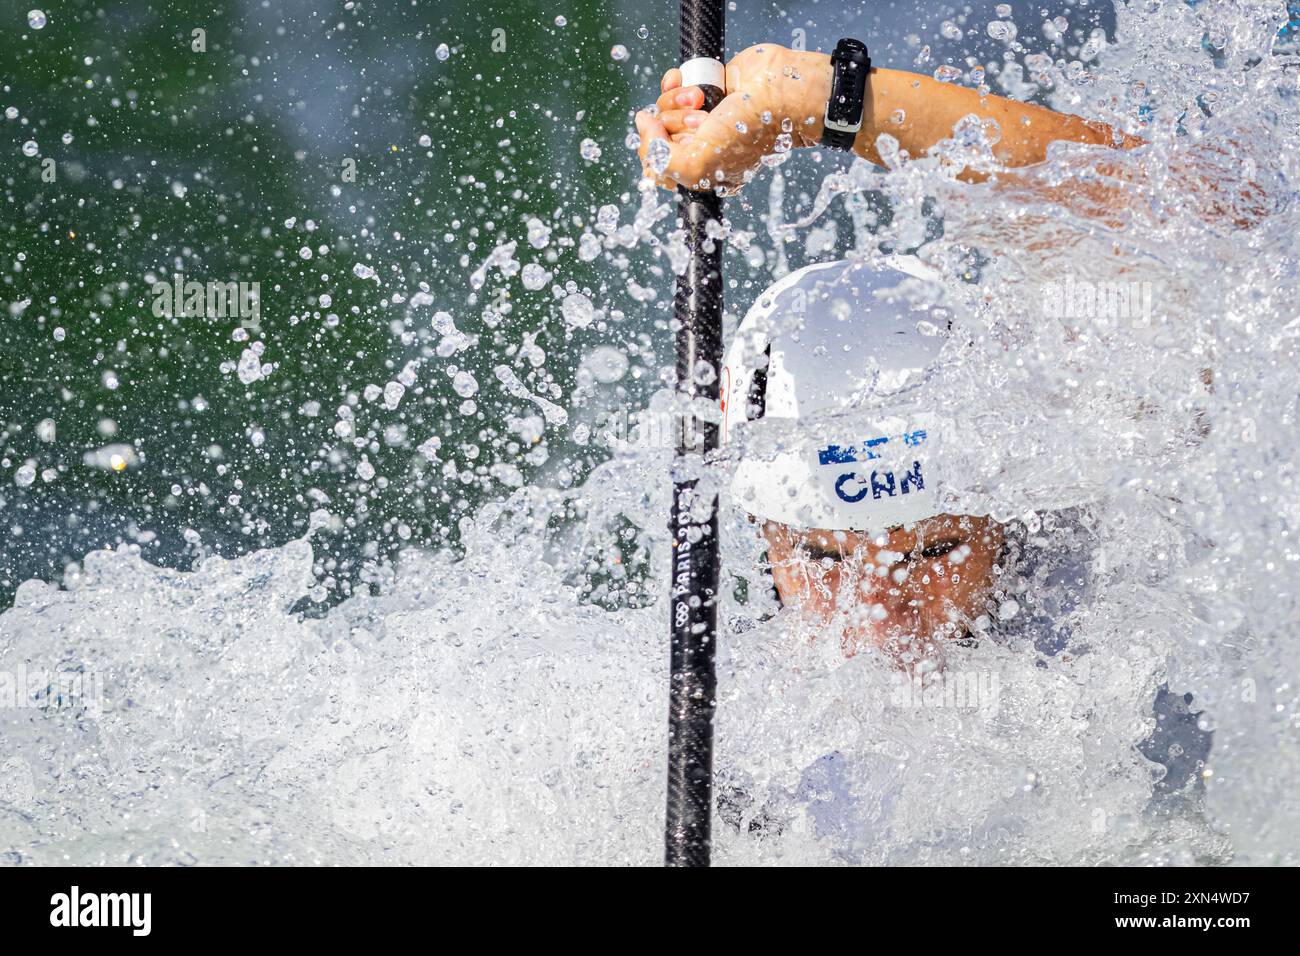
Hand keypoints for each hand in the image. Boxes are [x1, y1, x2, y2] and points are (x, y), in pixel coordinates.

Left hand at [634, 44, 825, 192]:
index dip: (655, 151)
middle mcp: (700, 147)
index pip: (656, 167)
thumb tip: (641, 123)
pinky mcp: (704, 89)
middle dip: (675, 125)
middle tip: (702, 122)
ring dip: (678, 102)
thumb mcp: (697, 165)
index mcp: (702, 174)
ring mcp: (701, 117)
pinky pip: (670, 86)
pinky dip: (673, 81)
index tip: (668, 142)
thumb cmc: (748, 131)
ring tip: (703, 101)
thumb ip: (659, 160)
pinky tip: (688, 81)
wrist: (778, 92)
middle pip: (658, 136)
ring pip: (662, 109)